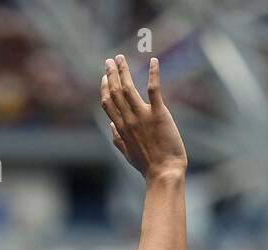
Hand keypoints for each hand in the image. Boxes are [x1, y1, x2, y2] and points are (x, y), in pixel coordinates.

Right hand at [100, 54, 186, 180]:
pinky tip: (154, 61)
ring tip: (120, 58)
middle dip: (111, 74)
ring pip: (128, 89)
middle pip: (115, 92)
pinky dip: (153, 75)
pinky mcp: (159, 115)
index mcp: (121, 128)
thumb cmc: (147, 165)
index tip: (104, 77)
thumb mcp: (127, 154)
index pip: (108, 104)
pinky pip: (154, 91)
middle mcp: (128, 120)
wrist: (163, 172)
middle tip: (110, 60)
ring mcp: (142, 116)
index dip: (105, 88)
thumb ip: (117, 138)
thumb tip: (110, 126)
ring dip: (123, 71)